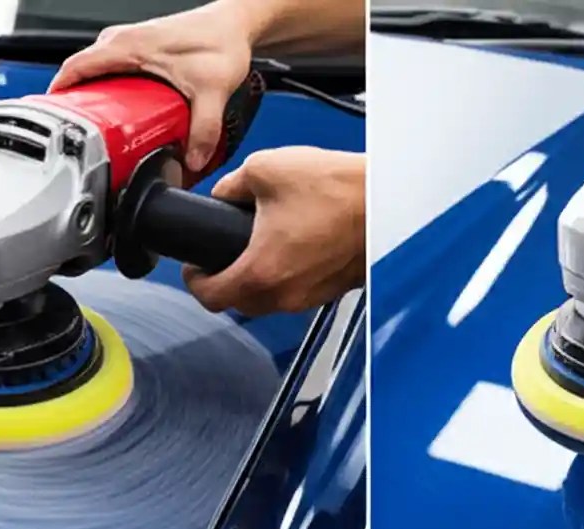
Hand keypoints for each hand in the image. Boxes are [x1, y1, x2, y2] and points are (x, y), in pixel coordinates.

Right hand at [49, 2, 256, 170]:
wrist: (235, 24)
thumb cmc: (220, 41)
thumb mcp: (212, 90)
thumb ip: (204, 128)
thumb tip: (192, 160)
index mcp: (126, 46)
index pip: (74, 68)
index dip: (58, 95)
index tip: (52, 122)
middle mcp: (121, 41)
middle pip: (80, 74)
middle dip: (76, 105)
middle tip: (79, 137)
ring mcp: (129, 44)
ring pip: (95, 72)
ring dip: (93, 98)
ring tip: (97, 131)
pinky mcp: (140, 50)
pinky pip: (110, 71)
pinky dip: (108, 90)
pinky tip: (120, 114)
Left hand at [183, 147, 364, 315]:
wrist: (389, 200)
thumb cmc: (337, 189)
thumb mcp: (266, 169)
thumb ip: (232, 185)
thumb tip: (225, 194)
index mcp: (260, 272)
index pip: (210, 298)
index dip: (194, 280)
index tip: (196, 265)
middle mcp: (286, 295)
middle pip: (239, 304)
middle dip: (226, 281)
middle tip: (223, 255)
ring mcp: (312, 296)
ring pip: (271, 301)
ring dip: (259, 280)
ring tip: (262, 245)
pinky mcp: (334, 290)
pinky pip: (300, 292)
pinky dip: (290, 276)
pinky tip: (296, 244)